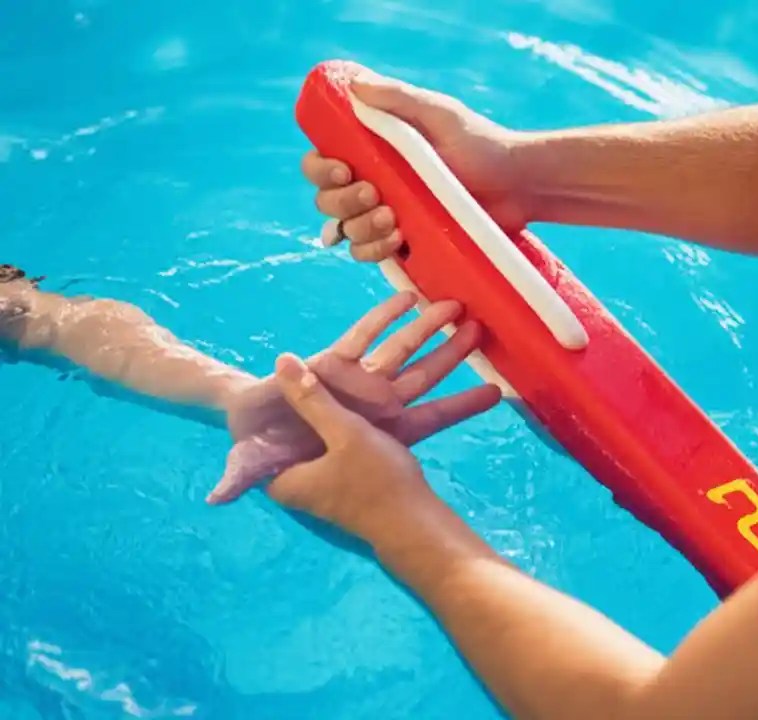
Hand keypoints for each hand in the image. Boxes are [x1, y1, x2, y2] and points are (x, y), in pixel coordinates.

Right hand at [211, 292, 500, 503]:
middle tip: (483, 330)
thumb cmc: (271, 457)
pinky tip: (405, 299)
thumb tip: (220, 498)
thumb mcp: (269, 472)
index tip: (497, 394)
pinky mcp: (333, 360)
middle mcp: (374, 403)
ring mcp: (356, 380)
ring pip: (399, 350)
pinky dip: (383, 317)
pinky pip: (363, 334)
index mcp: (380, 430)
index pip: (430, 417)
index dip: (461, 407)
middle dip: (453, 353)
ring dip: (427, 329)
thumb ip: (254, 478)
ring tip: (456, 306)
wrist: (250, 427)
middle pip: (424, 376)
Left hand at [264, 351, 443, 542]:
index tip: (282, 379)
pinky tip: (354, 410)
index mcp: (282, 479)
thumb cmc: (378, 480)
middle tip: (309, 375)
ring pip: (314, 443)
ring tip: (332, 386)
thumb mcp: (345, 432)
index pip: (260, 437)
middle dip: (300, 408)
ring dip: (323, 419)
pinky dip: (340, 433)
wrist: (419, 525)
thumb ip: (312, 399)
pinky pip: (332, 452)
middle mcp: (295, 488)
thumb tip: (281, 362)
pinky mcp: (343, 489)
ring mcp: (319, 491)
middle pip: (289, 437)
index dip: (270, 405)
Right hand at [303, 65, 531, 261]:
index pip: (321, 163)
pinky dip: (375, 251)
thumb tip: (351, 85)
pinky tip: (399, 241)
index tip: (344, 170)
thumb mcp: (440, 115)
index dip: (320, 170)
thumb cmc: (481, 144)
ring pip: (346, 232)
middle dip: (342, 202)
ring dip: (360, 229)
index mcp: (372, 152)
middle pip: (326, 202)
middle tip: (376, 196)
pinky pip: (371, 255)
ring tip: (395, 221)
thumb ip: (397, 99)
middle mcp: (374, 185)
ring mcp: (388, 218)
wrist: (518, 186)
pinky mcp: (407, 246)